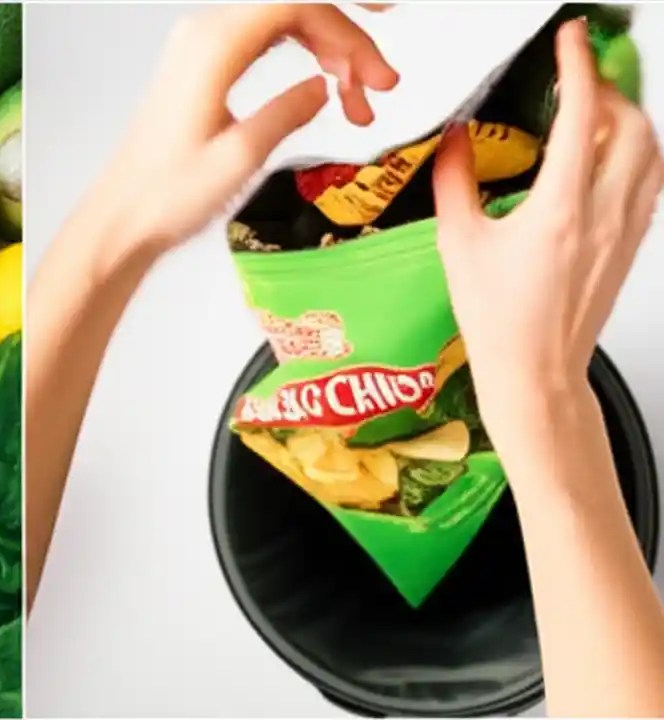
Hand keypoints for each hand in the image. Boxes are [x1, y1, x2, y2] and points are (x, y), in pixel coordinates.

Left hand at [83, 4, 397, 267]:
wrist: (121, 219)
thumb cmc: (164, 196)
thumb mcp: (239, 158)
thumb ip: (287, 113)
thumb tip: (324, 88)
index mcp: (211, 47)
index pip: (299, 5)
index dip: (349, 28)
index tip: (380, 66)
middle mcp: (202, 36)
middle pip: (295, 8)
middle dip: (347, 43)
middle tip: (380, 87)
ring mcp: (199, 48)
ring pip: (284, 24)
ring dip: (329, 53)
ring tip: (358, 102)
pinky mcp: (200, 67)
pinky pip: (264, 41)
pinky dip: (302, 58)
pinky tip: (326, 90)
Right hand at [432, 18, 662, 452]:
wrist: (535, 372)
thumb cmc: (497, 320)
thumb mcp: (457, 244)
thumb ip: (454, 181)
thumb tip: (453, 137)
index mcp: (557, 210)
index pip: (582, 116)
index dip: (578, 67)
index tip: (571, 39)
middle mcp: (603, 215)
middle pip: (632, 125)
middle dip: (608, 90)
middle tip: (577, 80)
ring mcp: (626, 230)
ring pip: (652, 151)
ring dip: (628, 120)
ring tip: (594, 113)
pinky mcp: (632, 244)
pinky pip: (650, 180)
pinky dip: (636, 153)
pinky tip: (605, 157)